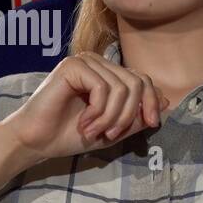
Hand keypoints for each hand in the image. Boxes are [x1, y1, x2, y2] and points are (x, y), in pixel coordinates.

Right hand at [1, 51, 168, 165]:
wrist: (36, 141)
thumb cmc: (68, 135)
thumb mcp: (113, 129)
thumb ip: (137, 116)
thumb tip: (166, 101)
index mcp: (107, 73)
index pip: (142, 79)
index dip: (152, 102)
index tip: (151, 124)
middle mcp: (97, 62)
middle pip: (136, 82)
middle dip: (130, 114)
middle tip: (112, 134)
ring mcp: (84, 61)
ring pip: (121, 88)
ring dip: (112, 117)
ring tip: (95, 132)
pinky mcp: (73, 66)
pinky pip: (103, 88)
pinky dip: (98, 112)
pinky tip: (84, 124)